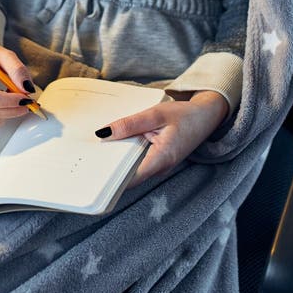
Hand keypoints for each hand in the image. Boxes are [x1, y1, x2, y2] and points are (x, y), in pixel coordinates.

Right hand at [0, 25, 36, 124]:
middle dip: (12, 108)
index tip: (25, 98)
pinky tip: (7, 103)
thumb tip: (27, 89)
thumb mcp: (3, 54)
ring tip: (18, 99)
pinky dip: (1, 114)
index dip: (8, 100)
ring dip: (8, 112)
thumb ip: (17, 69)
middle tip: (29, 102)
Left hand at [96, 91, 228, 186]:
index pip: (130, 178)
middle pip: (128, 174)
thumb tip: (103, 133)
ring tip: (95, 148)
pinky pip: (137, 160)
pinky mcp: (157, 160)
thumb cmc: (184, 115)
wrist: (206, 116)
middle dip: (109, 167)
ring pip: (132, 168)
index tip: (91, 172)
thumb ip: (130, 124)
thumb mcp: (156, 114)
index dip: (110, 178)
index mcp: (161, 159)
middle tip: (86, 157)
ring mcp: (158, 166)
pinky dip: (126, 152)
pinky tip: (114, 141)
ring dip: (117, 159)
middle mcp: (159, 168)